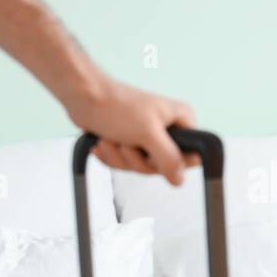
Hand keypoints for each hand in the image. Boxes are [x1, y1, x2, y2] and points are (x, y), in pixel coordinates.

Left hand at [66, 75, 201, 185]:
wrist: (84, 97)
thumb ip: (169, 158)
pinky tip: (105, 141)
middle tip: (128, 144)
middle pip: (162, 166)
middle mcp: (167, 129)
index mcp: (180, 120)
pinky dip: (112, 156)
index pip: (192, 155)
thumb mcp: (148, 134)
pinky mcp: (130, 143)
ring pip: (141, 167)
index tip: (153, 154)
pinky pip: (126, 164)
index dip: (171, 162)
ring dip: (121, 157)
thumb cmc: (116, 105)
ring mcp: (148, 138)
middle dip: (137, 159)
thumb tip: (180, 179)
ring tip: (113, 138)